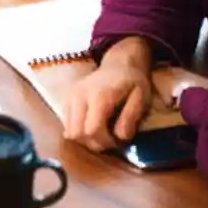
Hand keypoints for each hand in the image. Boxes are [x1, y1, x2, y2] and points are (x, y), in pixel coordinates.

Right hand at [62, 37, 159, 151]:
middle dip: (94, 143)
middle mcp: (79, 96)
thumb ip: (131, 117)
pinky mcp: (66, 98)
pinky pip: (66, 123)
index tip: (117, 142)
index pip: (92, 129)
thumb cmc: (132, 81)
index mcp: (99, 96)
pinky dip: (78, 130)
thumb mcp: (141, 97)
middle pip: (77, 133)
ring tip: (101, 134)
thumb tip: (120, 137)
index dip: (104, 142)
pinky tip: (91, 126)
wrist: (119, 64)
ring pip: (69, 131)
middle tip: (110, 140)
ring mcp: (70, 96)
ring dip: (85, 139)